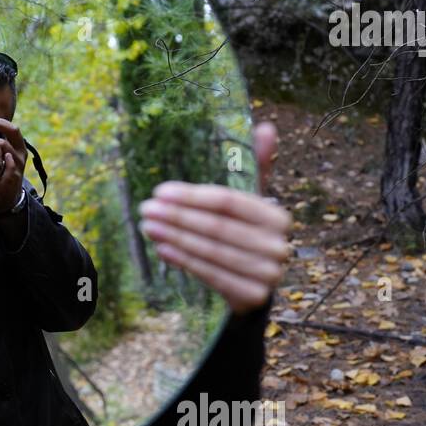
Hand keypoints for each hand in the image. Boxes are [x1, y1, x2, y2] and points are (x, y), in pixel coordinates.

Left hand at [137, 122, 290, 314]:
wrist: (251, 288)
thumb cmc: (243, 236)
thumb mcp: (247, 203)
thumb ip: (255, 168)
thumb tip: (267, 127)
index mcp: (278, 217)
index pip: (229, 202)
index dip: (193, 196)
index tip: (161, 190)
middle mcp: (279, 246)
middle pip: (218, 226)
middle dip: (178, 217)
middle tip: (146, 208)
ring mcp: (269, 274)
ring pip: (212, 251)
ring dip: (175, 238)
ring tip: (147, 226)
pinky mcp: (253, 297)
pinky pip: (213, 276)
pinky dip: (185, 262)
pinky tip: (163, 250)